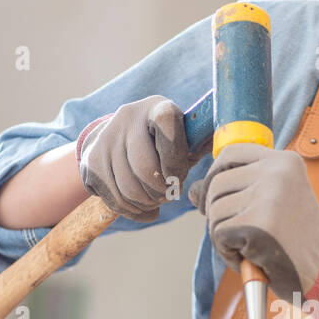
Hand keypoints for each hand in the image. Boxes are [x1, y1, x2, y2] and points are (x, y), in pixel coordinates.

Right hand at [77, 95, 207, 221]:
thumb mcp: (185, 136)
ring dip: (149, 203)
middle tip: (169, 193)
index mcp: (158, 107)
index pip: (167, 123)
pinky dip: (133, 211)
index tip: (179, 175)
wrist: (118, 135)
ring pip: (130, 190)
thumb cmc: (166, 142)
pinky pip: (115, 199)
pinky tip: (143, 207)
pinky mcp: (91, 161)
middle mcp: (128, 116)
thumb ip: (201, 143)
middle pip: (145, 169)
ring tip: (157, 199)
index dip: (175, 158)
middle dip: (162, 191)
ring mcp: (106, 138)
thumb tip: (227, 141)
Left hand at [188, 143, 318, 305]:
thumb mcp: (275, 203)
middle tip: (236, 235)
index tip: (217, 199)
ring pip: (214, 210)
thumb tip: (192, 192)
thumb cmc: (299, 241)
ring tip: (247, 249)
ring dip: (222, 235)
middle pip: (217, 183)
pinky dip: (227, 252)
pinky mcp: (258, 225)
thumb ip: (239, 191)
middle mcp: (277, 172)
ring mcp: (268, 197)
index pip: (231, 153)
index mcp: (285, 161)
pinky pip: (219, 233)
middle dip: (217, 213)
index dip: (215, 175)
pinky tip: (249, 259)